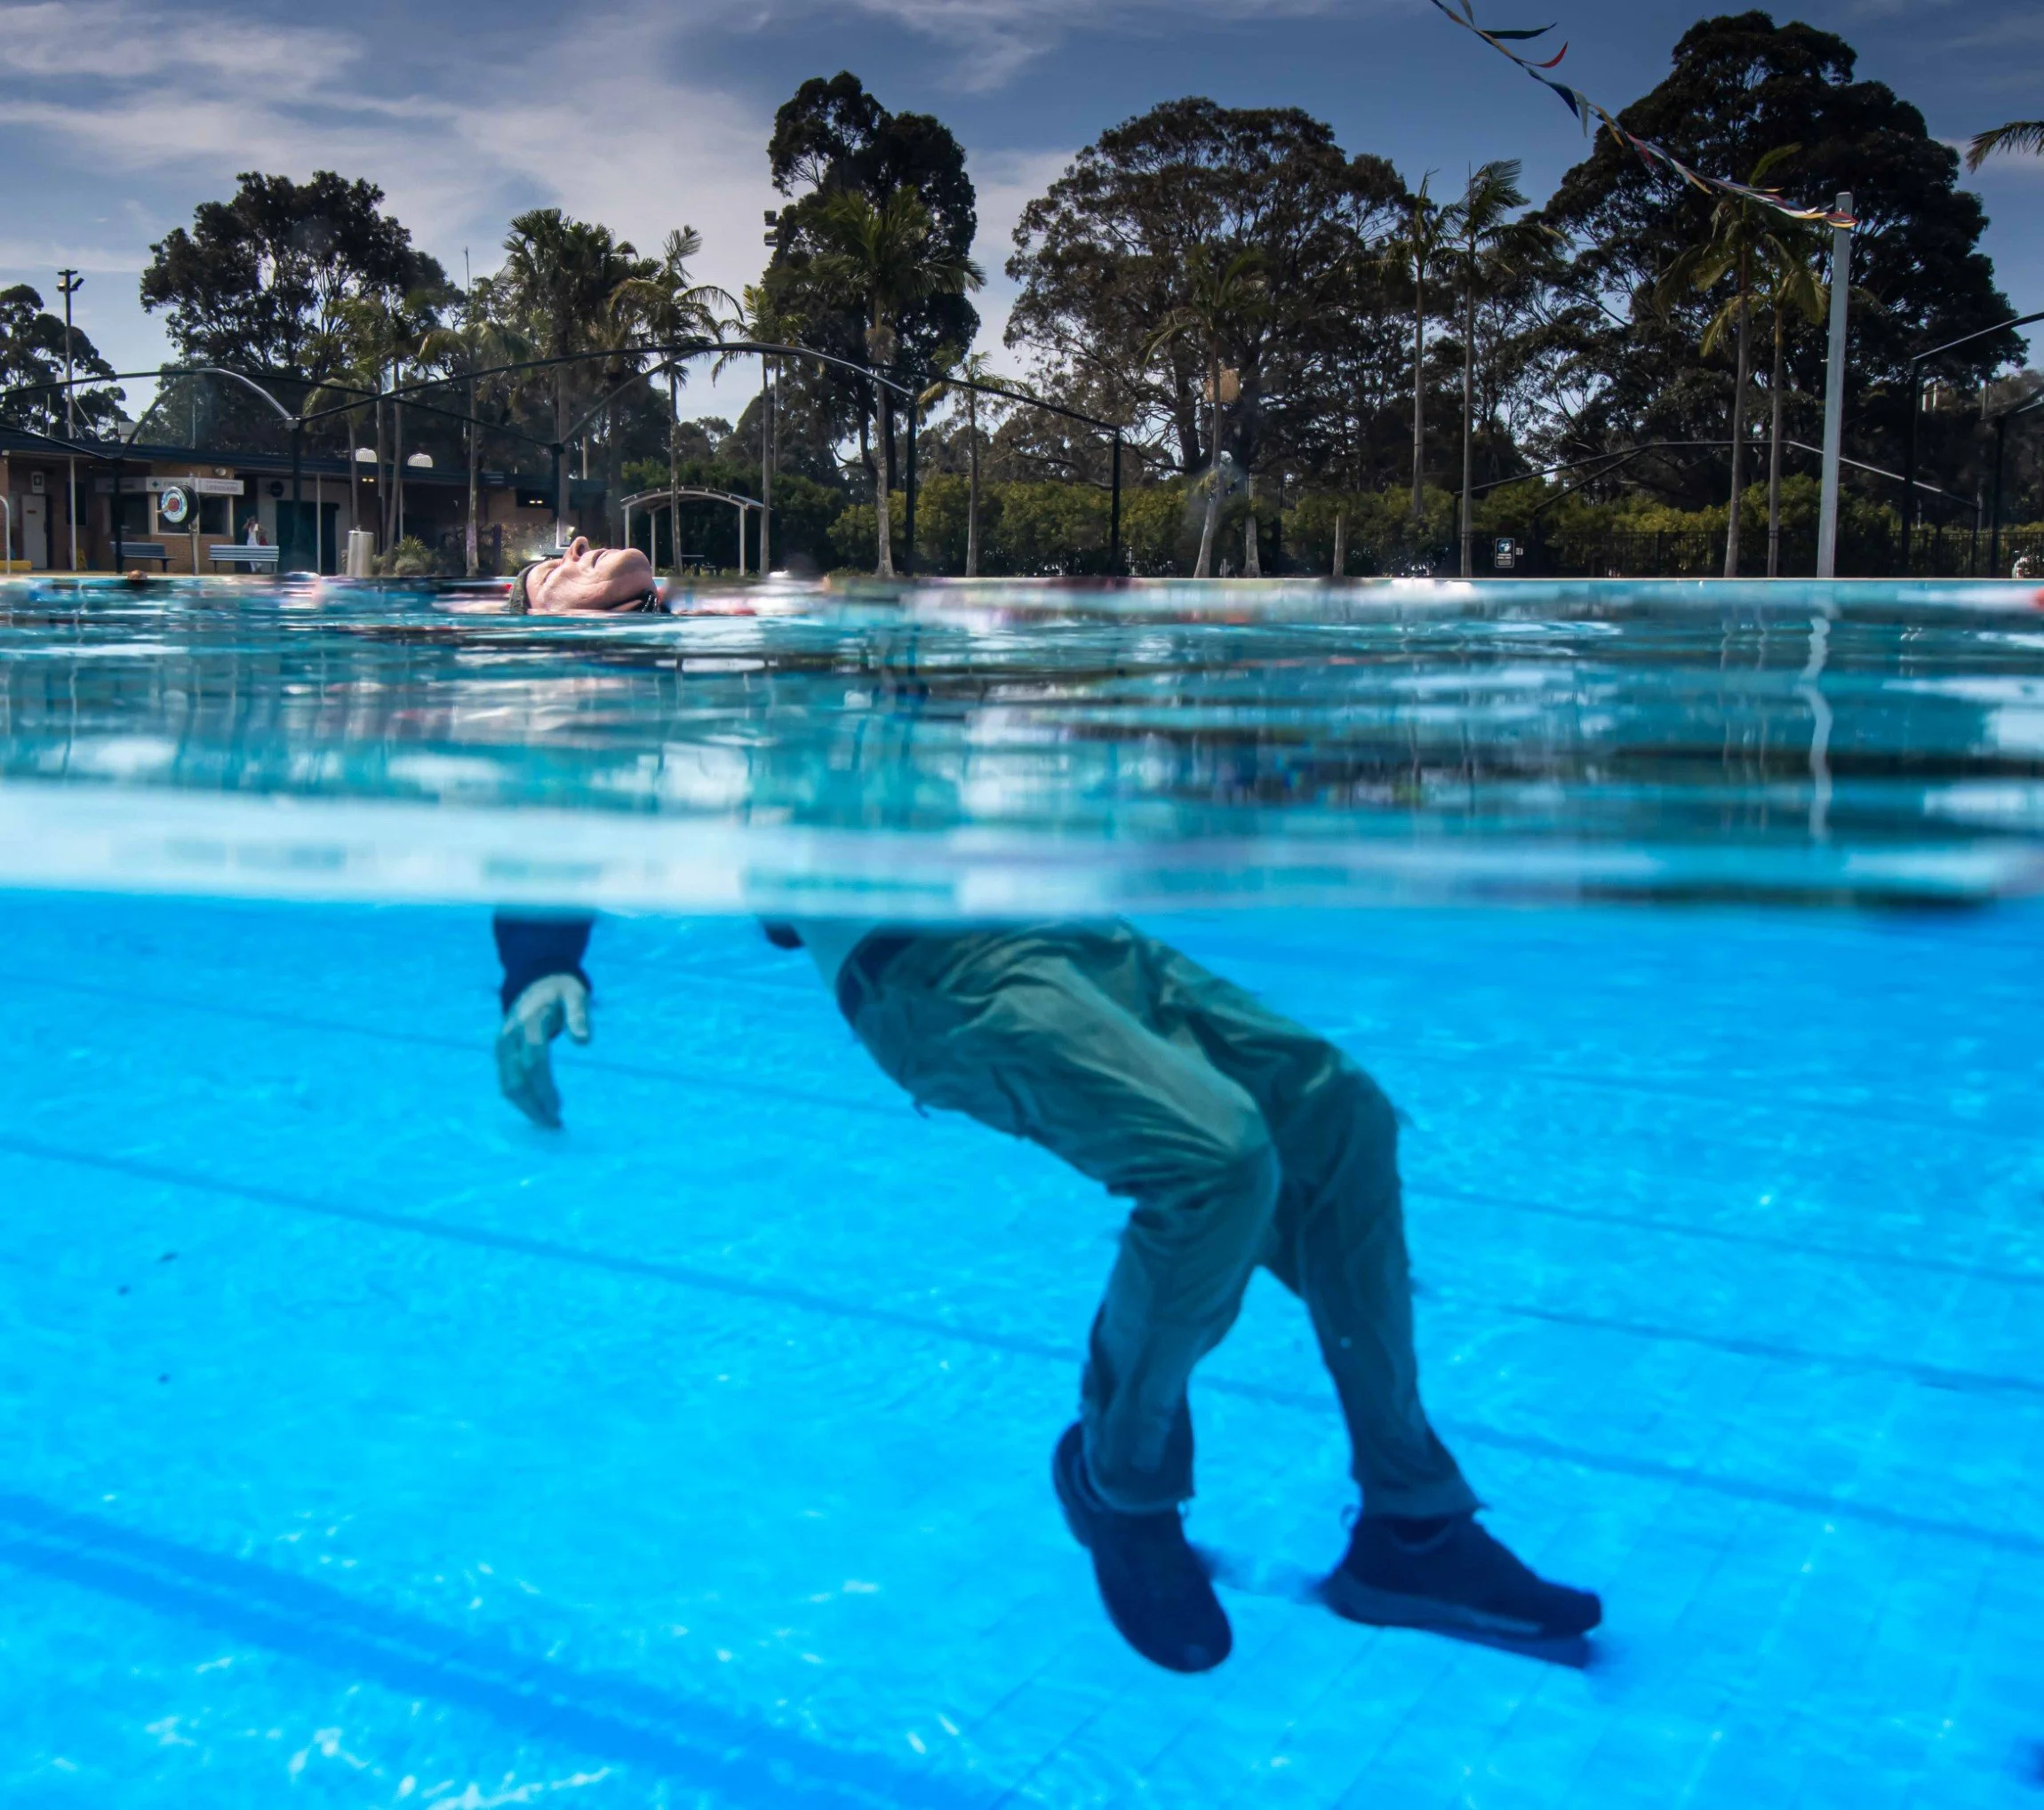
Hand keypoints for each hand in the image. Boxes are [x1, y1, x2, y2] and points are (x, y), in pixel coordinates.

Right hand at [496, 974, 591, 1128]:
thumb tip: (583, 1041)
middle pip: (517, 1080)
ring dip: (525, 1107)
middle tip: (554, 1125)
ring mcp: (502, 1045)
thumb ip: (579, 1016)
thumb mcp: (576, 995)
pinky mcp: (501, 1052)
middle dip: (534, 1105)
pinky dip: (519, 1098)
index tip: (558, 1108)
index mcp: (529, 1023)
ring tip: (547, 1122)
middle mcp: (510, 1037)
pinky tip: (535, 1109)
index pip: (534, 1062)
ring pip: (507, 1084)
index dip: (544, 1088)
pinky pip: (506, 1080)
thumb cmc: (561, 990)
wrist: (534, 979)